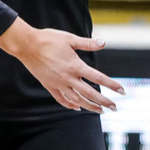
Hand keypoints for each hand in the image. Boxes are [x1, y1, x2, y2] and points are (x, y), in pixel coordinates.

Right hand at [0, 19, 124, 112]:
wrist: (27, 45)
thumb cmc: (48, 39)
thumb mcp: (69, 38)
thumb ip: (87, 43)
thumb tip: (103, 43)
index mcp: (75, 66)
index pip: (98, 78)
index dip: (112, 85)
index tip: (122, 91)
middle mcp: (68, 78)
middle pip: (90, 93)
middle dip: (104, 102)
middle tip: (114, 108)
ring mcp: (58, 84)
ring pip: (77, 99)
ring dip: (89, 106)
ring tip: (99, 111)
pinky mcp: (49, 85)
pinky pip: (61, 99)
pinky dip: (70, 105)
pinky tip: (77, 107)